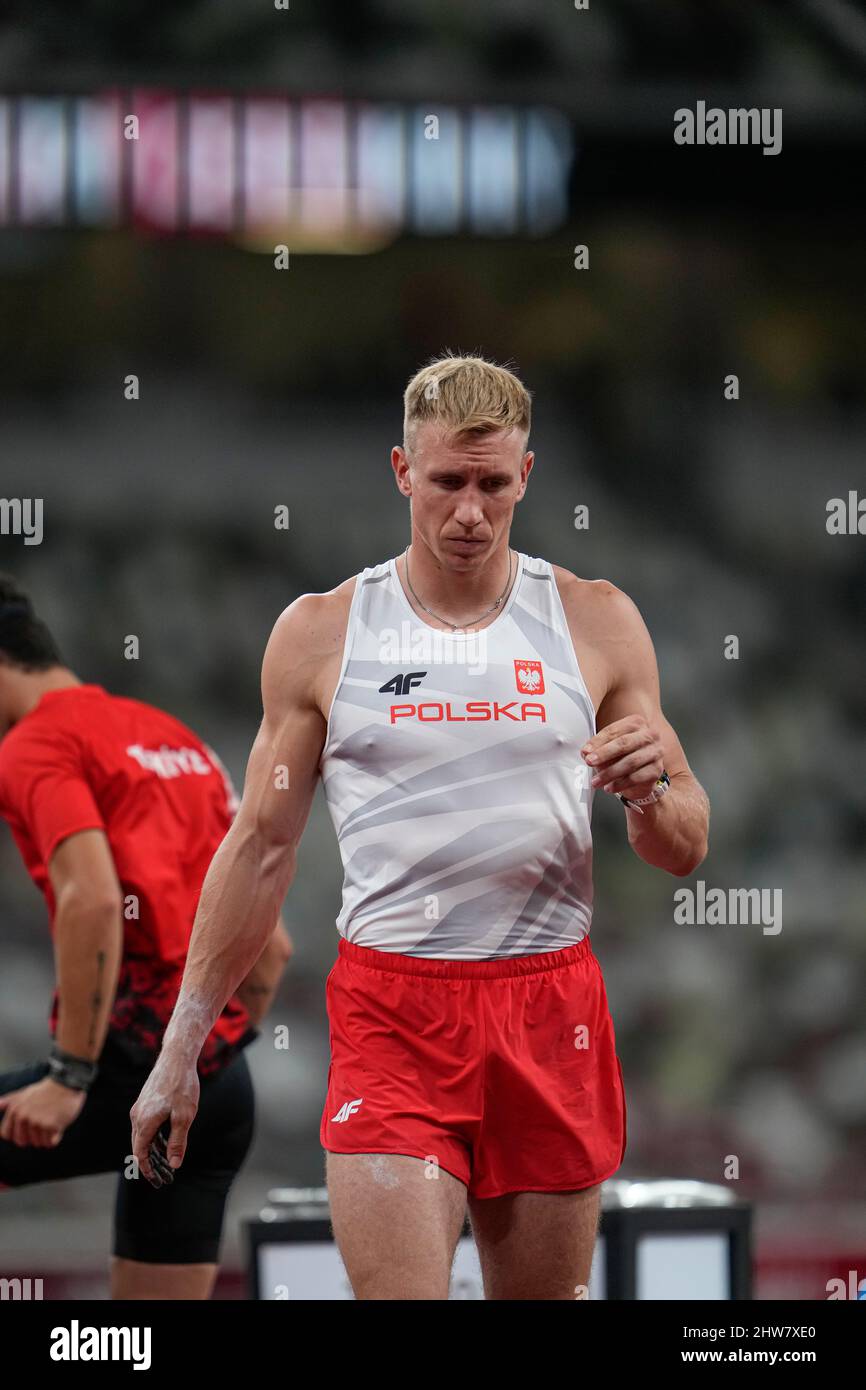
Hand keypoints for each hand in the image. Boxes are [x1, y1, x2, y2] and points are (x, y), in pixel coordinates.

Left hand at [0, 1076, 86, 1147]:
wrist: (67, 1083)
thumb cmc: (46, 1089)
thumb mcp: (25, 1092)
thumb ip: (9, 1101)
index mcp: (15, 1109)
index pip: (6, 1134)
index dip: (16, 1134)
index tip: (27, 1129)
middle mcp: (23, 1116)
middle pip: (22, 1141)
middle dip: (32, 1137)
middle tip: (43, 1124)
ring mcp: (37, 1121)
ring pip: (38, 1143)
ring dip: (46, 1137)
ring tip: (52, 1121)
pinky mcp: (51, 1125)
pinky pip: (50, 1143)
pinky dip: (56, 1137)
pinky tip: (59, 1124)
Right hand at [130, 1055, 199, 1185]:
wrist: (176, 1058)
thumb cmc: (182, 1086)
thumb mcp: (184, 1117)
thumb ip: (177, 1142)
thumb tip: (174, 1164)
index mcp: (144, 1122)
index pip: (140, 1154)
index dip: (148, 1170)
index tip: (157, 1180)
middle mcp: (137, 1116)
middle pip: (139, 1147)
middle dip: (150, 1163)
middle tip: (164, 1175)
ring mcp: (139, 1108)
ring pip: (142, 1136)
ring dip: (152, 1149)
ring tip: (166, 1160)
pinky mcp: (144, 1102)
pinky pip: (145, 1125)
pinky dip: (153, 1136)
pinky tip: (165, 1140)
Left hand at [581, 715, 664, 800]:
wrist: (642, 776)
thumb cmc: (624, 756)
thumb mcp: (609, 748)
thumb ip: (599, 748)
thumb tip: (587, 753)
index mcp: (636, 723)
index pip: (614, 730)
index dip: (598, 741)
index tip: (585, 751)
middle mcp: (649, 735)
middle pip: (624, 743)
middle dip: (604, 754)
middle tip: (590, 762)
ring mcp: (655, 752)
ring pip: (630, 762)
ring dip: (610, 773)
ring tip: (596, 781)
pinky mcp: (656, 770)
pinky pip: (636, 777)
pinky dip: (620, 784)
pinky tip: (609, 787)